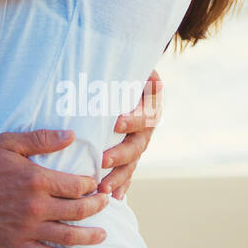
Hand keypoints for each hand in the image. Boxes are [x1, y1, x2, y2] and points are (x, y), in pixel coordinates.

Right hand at [0, 129, 108, 247]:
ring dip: (90, 235)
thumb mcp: (10, 143)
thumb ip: (42, 139)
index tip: (95, 183)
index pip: (76, 186)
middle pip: (78, 211)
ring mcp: (26, 227)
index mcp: (36, 180)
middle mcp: (35, 206)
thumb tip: (71, 136)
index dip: (90, 185)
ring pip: (68, 235)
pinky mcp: (15, 243)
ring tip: (102, 233)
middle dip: (97, 207)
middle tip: (106, 203)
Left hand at [98, 70, 162, 199]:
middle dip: (120, 154)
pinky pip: (130, 171)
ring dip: (119, 177)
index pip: (145, 113)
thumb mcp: (127, 63)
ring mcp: (140, 140)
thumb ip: (118, 63)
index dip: (133, 119)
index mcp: (149, 102)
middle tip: (101, 160)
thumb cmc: (123, 68)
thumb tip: (97, 49)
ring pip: (133, 162)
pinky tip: (115, 198)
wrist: (130, 75)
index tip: (116, 122)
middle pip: (138, 144)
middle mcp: (147, 125)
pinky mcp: (132, 152)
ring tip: (104, 188)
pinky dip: (123, 185)